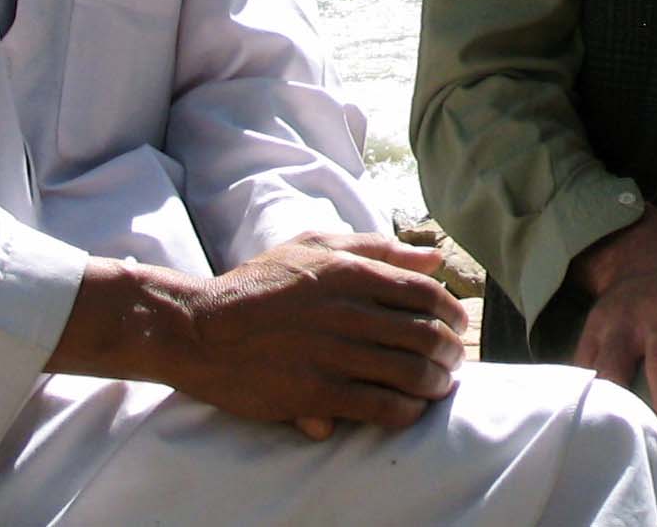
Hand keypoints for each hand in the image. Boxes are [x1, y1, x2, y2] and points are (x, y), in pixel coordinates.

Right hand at [61, 231, 465, 435]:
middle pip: (424, 334)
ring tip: (439, 386)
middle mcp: (346, 312)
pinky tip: (410, 410)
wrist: (199, 330)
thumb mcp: (313, 245)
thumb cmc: (259, 283)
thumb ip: (375, 249)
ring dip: (435, 383)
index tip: (457, 326)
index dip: (451, 312)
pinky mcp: (314, 394)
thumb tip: (431, 259)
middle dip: (449, 352)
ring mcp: (331, 355)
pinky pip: (378, 406)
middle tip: (454, 361)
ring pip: (408, 372)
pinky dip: (405, 411)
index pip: (424, 293)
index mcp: (350, 273)